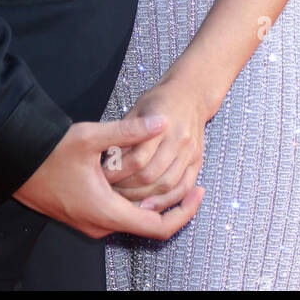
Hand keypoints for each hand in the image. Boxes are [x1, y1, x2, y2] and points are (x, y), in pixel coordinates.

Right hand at [13, 115, 203, 238]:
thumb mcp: (91, 136)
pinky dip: (136, 202)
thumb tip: (162, 122)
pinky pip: (118, 215)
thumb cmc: (48, 152)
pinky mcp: (83, 215)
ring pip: (132, 220)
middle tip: (192, 184)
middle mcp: (100, 224)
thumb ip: (130, 131)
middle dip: (173, 207)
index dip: (184, 212)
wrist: (13, 161)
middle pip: (148, 225)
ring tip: (172, 178)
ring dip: (154, 204)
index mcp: (106, 211)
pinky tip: (142, 179)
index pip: (157, 226)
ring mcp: (90, 223)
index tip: (198, 192)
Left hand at [103, 80, 208, 211]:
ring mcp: (190, 152)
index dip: (117, 171)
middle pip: (151, 175)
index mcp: (161, 124)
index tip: (102, 177)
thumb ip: (125, 133)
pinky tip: (151, 205)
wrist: (191, 94)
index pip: (137, 158)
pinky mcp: (198, 161)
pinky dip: (167, 200)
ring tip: (127, 203)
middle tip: (111, 193)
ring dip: (145, 198)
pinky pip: (183, 187)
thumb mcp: (137, 108)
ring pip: (168, 185)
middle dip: (128, 188)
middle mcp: (178, 140)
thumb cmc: (159, 100)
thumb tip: (107, 160)